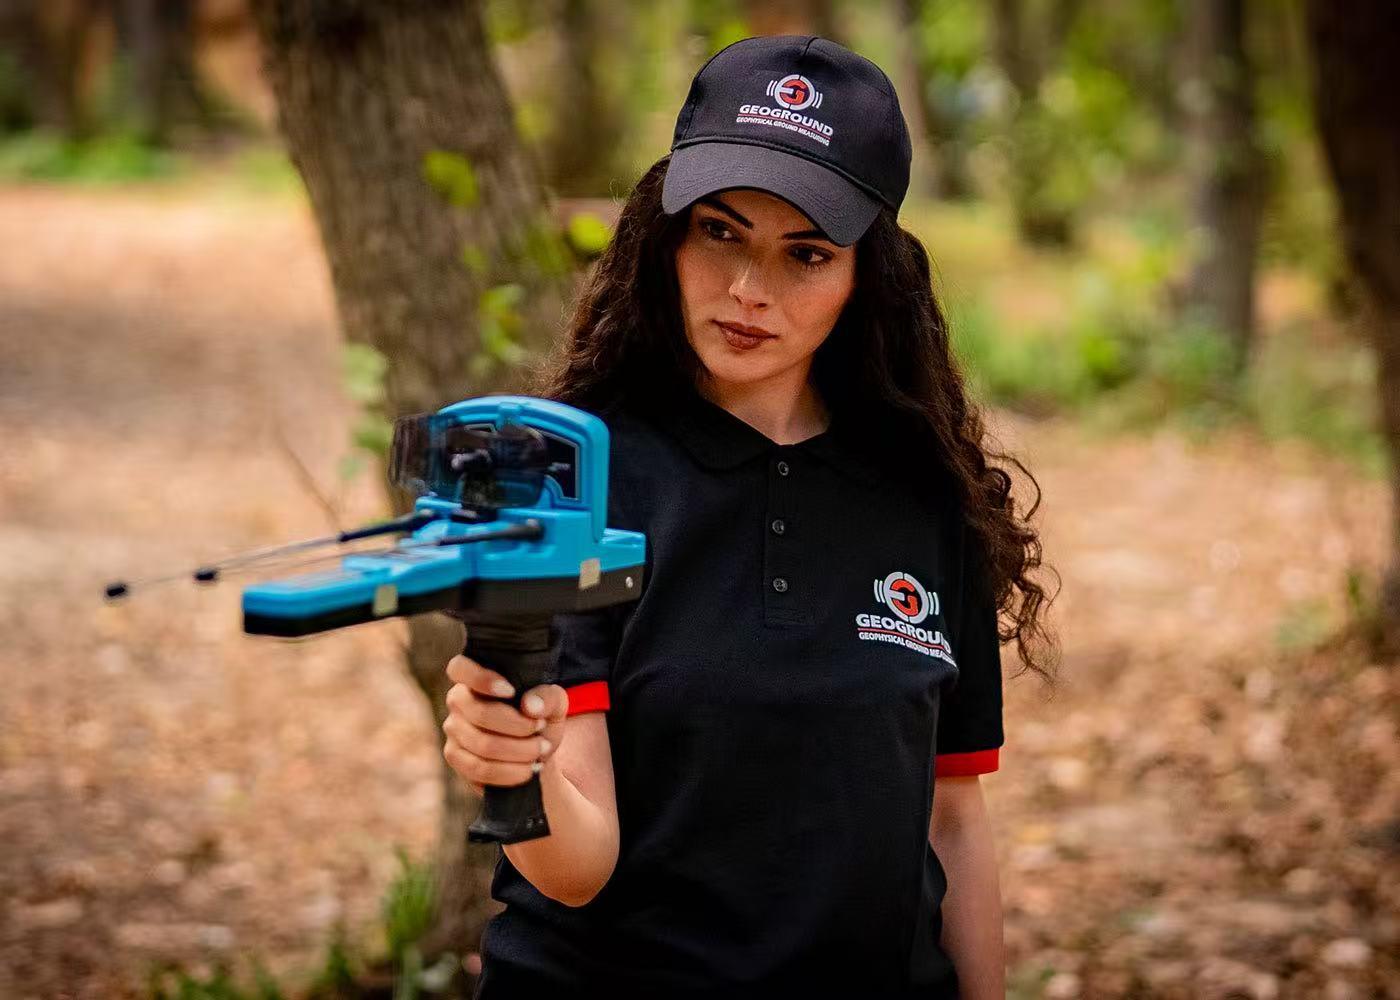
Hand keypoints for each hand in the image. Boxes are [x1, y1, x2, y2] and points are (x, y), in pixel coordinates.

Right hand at [442, 654, 568, 795]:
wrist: (536, 754)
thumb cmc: (540, 719)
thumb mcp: (554, 705)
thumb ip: (548, 697)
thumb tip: (530, 705)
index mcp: (476, 678)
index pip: (459, 668)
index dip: (481, 679)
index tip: (511, 691)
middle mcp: (458, 701)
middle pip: (480, 713)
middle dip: (519, 726)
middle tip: (540, 728)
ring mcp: (454, 730)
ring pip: (483, 744)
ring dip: (519, 750)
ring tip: (541, 749)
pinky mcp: (456, 758)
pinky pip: (479, 768)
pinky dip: (510, 771)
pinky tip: (529, 769)